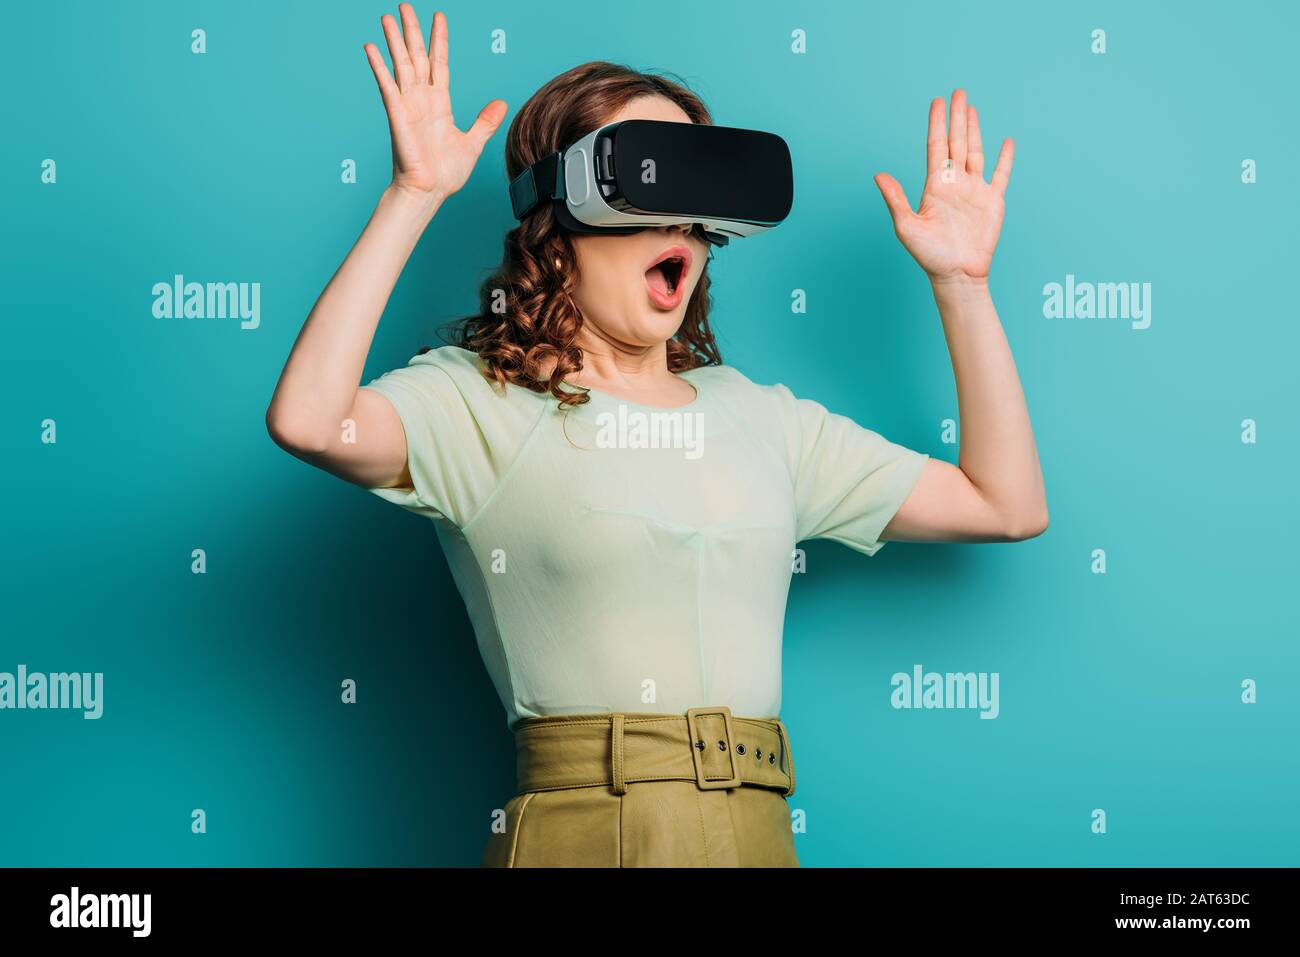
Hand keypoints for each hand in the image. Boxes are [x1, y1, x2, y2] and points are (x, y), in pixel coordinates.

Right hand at [364, 6, 507, 203]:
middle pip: (416, 57)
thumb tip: (501, 103)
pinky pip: (387, 87)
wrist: (430, 193)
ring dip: (394, 41)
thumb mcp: (473, 142)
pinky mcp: (398, 116)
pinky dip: (379, 67)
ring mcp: (408, 106)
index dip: (439, 40)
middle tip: (405, 6)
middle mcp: (422, 100)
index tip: (439, 17)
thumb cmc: (446, 173)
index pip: (439, 63)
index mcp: (439, 104)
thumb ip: (485, 121)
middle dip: (412, 31)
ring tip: (387, 17)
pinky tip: (371, 48)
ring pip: (401, 65)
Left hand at [873, 90, 1013, 283]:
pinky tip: (1006, 141)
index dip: (936, 124)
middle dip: (956, 118)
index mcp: (935, 186)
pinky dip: (1005, 159)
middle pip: (956, 143)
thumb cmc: (929, 256)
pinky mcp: (993, 202)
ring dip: (975, 130)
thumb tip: (878, 175)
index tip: (937, 102)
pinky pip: (1001, 175)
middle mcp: (955, 184)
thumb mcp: (907, 226)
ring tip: (972, 108)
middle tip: (958, 92)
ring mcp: (975, 191)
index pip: (936, 147)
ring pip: (976, 152)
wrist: (956, 275)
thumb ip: (895, 199)